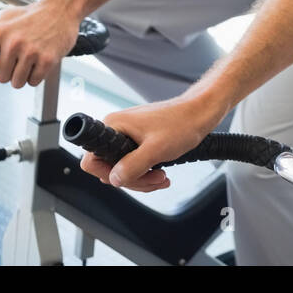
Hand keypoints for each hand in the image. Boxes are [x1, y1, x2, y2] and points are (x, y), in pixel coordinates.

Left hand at [0, 0, 80, 88]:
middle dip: (9, 71)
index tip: (0, 59)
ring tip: (28, 59)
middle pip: (1, 78)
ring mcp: (31, 52)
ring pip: (17, 83)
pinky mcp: (47, 60)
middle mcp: (12, 43)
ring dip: (22, 75)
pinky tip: (39, 60)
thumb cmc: (27, 15)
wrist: (60, 9)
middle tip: (18, 57)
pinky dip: (36, 75)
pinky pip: (34, 82)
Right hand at [78, 95, 225, 192]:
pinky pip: (135, 164)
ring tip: (162, 178)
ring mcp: (128, 135)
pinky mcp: (139, 141)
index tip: (126, 178)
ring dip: (143, 179)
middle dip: (133, 179)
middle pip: (109, 168)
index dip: (106, 174)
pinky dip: (147, 173)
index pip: (91, 159)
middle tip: (155, 179)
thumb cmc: (182, 123)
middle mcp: (117, 129)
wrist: (201, 113)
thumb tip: (114, 179)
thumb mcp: (156, 149)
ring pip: (124, 169)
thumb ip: (132, 166)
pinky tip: (161, 174)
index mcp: (114, 125)